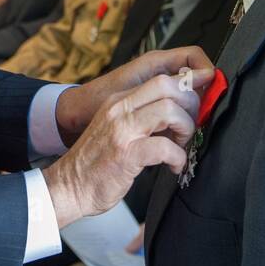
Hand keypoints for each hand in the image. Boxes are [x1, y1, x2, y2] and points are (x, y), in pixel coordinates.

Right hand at [42, 72, 199, 228]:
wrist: (69, 187)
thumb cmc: (96, 163)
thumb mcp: (117, 129)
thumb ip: (141, 117)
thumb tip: (178, 114)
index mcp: (119, 101)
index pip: (160, 79)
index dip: (186, 90)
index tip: (196, 106)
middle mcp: (119, 110)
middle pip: (167, 85)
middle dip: (189, 104)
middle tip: (190, 126)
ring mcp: (121, 131)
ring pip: (169, 110)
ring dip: (185, 128)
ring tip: (182, 144)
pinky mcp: (125, 155)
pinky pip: (164, 147)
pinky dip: (177, 158)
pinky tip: (174, 166)